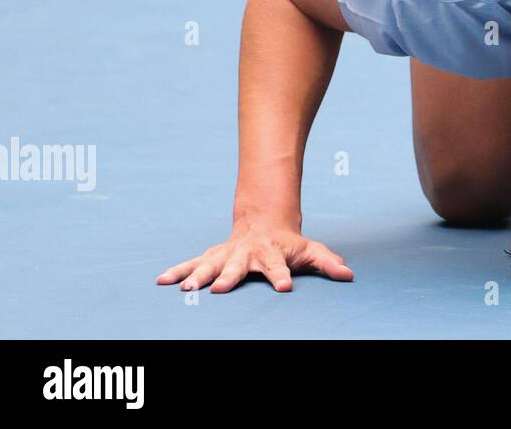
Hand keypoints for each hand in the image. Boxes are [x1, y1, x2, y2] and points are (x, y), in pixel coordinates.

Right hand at [156, 220, 354, 292]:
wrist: (265, 221)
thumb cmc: (290, 243)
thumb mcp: (311, 251)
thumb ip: (328, 263)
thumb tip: (349, 274)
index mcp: (272, 254)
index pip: (279, 266)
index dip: (282, 275)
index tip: (285, 286)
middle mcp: (247, 254)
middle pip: (237, 267)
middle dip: (228, 277)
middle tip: (218, 289)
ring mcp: (227, 254)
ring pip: (210, 264)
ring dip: (197, 275)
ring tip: (185, 288)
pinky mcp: (212, 256)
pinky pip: (192, 264)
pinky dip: (177, 271)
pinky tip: (161, 281)